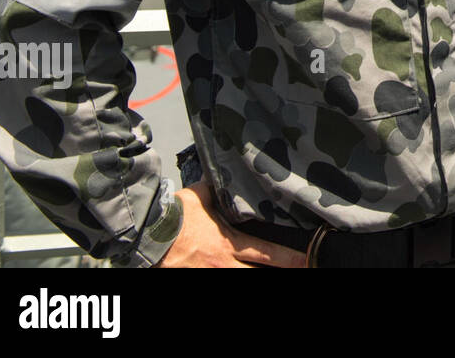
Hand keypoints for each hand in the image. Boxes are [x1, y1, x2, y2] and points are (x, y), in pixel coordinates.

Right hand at [155, 181, 305, 267]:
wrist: (146, 237)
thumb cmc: (173, 217)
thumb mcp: (200, 196)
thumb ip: (218, 189)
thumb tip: (226, 172)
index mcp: (229, 244)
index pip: (268, 253)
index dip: (291, 258)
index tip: (307, 259)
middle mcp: (224, 266)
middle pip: (259, 275)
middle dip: (280, 272)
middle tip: (301, 269)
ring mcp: (210, 277)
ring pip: (244, 280)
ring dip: (256, 275)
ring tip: (274, 271)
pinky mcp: (197, 281)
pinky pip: (220, 282)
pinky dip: (234, 275)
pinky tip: (240, 270)